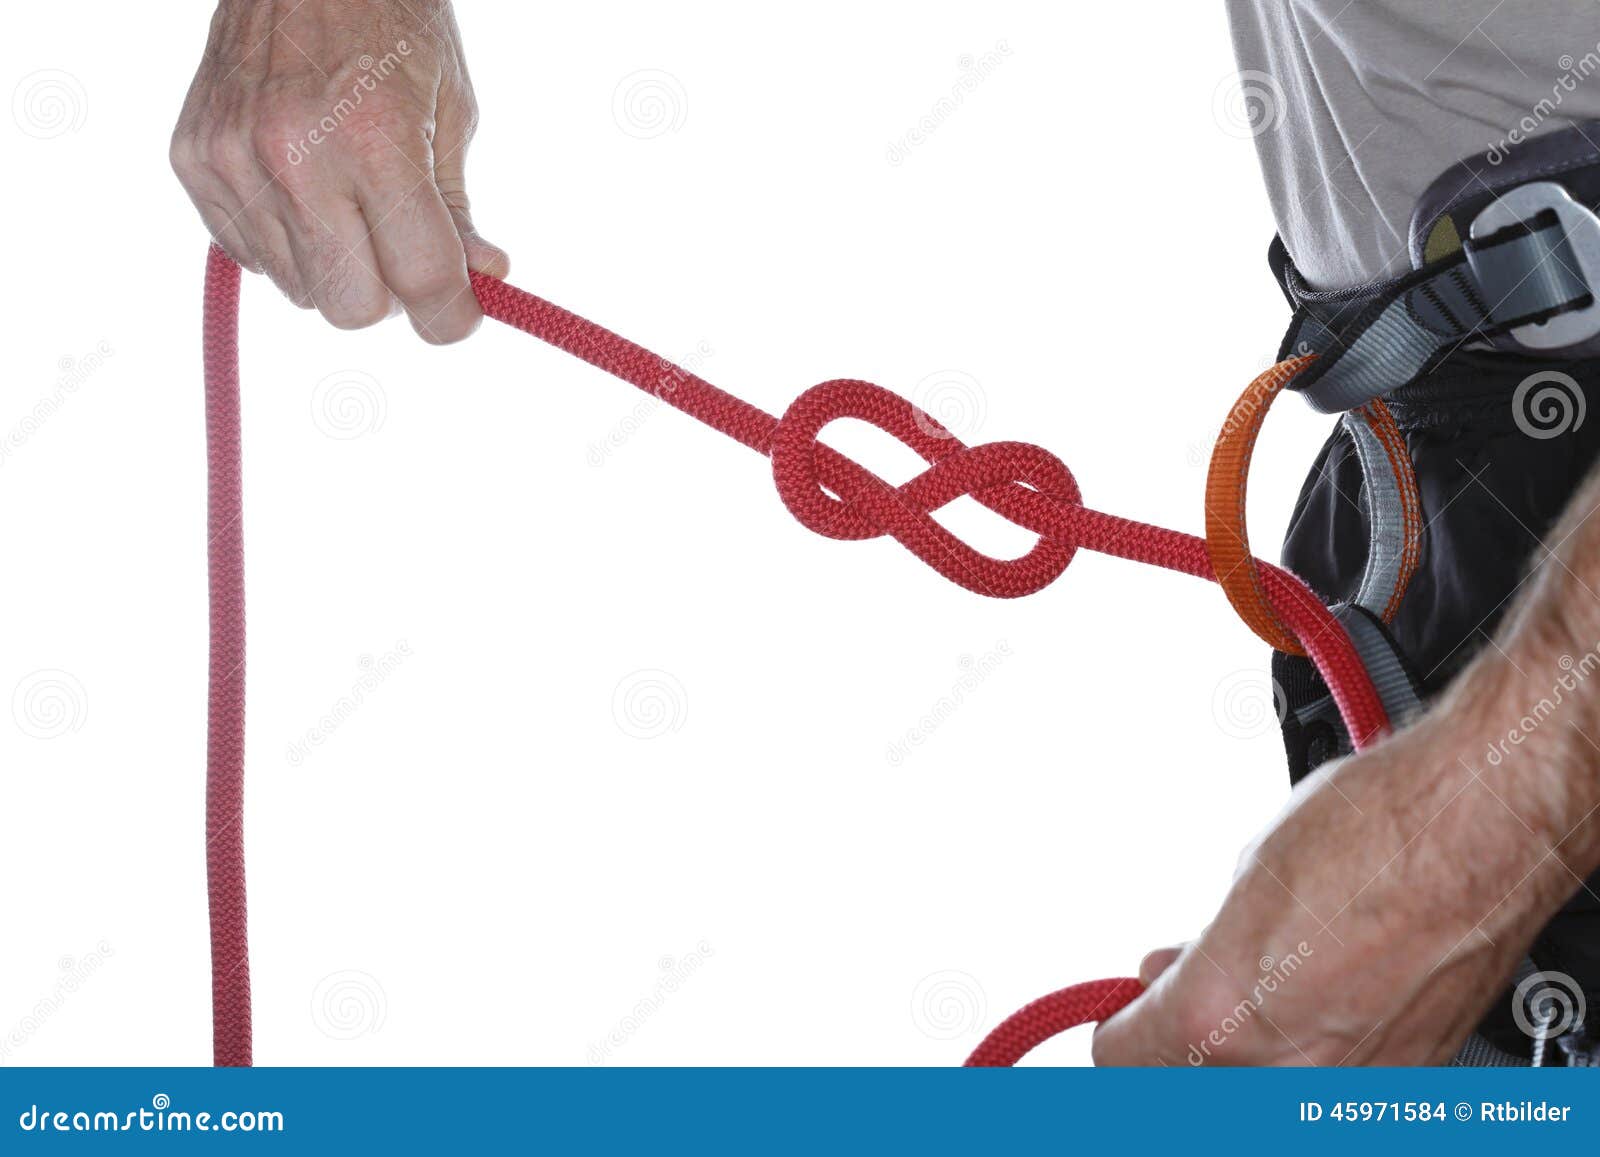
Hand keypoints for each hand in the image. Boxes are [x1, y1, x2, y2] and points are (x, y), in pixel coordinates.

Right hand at [170, 0, 507, 342]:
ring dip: (334, 267)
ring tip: (346, 199)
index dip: (451, 316)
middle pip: (352, 310)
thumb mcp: (450, 111)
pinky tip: (300, 184)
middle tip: (400, 250)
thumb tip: (480, 284)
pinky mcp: (193, 159)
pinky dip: (284, 239)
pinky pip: (250, 254)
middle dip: (388, 296)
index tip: (458, 313)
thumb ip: (457, 212)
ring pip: (300, 291)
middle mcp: (295, 157)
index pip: (422, 282)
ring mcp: (234, 160)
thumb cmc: (392, 25)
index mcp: (376, 142)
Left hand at [1092, 662, 1595, 1065]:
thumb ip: (1198, 955)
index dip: (1119, 1020)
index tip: (1125, 1007)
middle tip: (1181, 988)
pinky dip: (1306, 1053)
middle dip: (1176, 1041)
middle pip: (1186, 1084)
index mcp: (1218, 1018)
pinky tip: (1316, 995)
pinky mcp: (1403, 1083)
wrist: (1485, 828)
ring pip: (1254, 1091)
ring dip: (1240, 1051)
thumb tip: (1173, 977)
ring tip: (1261, 981)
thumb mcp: (1244, 882)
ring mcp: (1350, 1088)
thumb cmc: (1377, 833)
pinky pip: (1323, 1085)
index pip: (1122, 1058)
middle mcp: (1284, 1073)